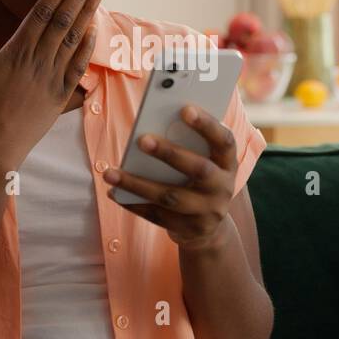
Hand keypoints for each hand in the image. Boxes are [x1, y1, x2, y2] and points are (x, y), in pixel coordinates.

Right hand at [0, 0, 102, 167]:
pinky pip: (78, 66)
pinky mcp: (60, 96)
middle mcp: (37, 61)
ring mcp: (51, 78)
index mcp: (15, 52)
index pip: (41, 13)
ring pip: (74, 39)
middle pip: (63, 20)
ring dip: (88, 13)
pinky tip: (94, 30)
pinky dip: (87, 47)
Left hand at [103, 104, 236, 251]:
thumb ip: (189, 143)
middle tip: (142, 139)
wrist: (208, 225)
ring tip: (110, 173)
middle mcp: (222, 187)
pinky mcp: (190, 229)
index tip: (185, 108)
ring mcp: (208, 212)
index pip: (224, 141)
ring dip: (137, 184)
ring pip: (171, 197)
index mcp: (227, 163)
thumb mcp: (204, 159)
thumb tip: (153, 123)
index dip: (207, 125)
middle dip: (170, 153)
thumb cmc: (198, 178)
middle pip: (199, 170)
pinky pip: (157, 216)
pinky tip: (114, 192)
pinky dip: (133, 204)